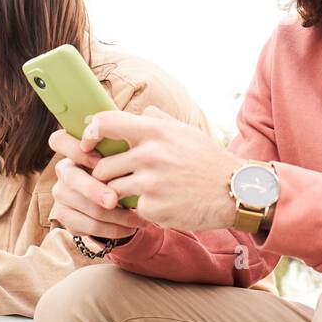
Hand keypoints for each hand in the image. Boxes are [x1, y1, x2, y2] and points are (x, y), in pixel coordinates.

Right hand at [48, 129, 147, 240]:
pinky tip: (129, 227)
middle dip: (93, 190)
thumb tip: (151, 112)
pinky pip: (83, 224)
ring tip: (136, 218)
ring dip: (110, 214)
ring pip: (80, 204)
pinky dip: (109, 229)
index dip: (75, 150)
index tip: (99, 160)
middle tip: (115, 200)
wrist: (127, 201)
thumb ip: (133, 135)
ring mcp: (61, 193)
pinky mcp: (64, 215)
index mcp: (75, 149)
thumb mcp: (130, 152)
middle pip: (69, 177)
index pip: (58, 140)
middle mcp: (64, 169)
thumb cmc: (130, 169)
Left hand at [50, 106, 243, 232]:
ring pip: (112, 190)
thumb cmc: (207, 160)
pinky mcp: (154, 209)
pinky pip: (132, 209)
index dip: (89, 132)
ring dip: (119, 193)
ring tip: (138, 192)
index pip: (105, 123)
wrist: (234, 192)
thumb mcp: (185, 131)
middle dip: (105, 174)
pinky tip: (158, 204)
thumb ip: (158, 120)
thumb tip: (139, 113)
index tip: (88, 143)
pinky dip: (140, 209)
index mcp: (155, 132)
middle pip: (103, 166)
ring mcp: (151, 184)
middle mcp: (150, 155)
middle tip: (117, 178)